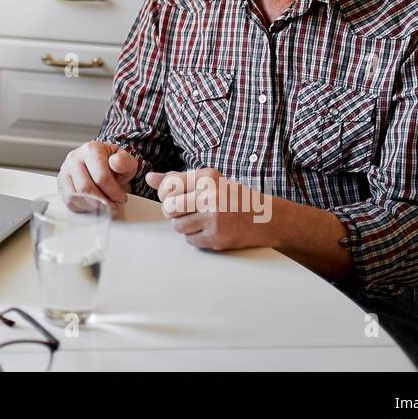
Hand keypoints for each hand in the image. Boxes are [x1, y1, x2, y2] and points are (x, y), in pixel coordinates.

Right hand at [58, 140, 138, 212]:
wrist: (102, 164)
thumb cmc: (112, 163)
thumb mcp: (125, 160)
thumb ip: (124, 162)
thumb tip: (116, 163)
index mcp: (91, 149)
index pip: (101, 177)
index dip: (113, 192)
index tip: (121, 198)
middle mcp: (74, 158)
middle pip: (86, 188)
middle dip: (103, 202)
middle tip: (114, 205)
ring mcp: (65, 171)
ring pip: (76, 196)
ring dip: (93, 206)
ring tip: (105, 206)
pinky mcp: (61, 183)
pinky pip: (69, 201)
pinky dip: (83, 207)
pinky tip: (94, 205)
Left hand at [145, 168, 271, 250]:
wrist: (267, 218)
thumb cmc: (234, 198)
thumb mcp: (210, 181)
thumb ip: (179, 179)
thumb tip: (150, 178)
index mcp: (207, 177)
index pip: (168, 186)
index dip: (166, 195)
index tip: (174, 197)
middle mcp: (209, 195)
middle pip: (168, 208)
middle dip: (173, 212)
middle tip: (185, 212)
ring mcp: (213, 217)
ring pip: (177, 226)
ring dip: (184, 226)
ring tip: (199, 220)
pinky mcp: (216, 237)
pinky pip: (190, 240)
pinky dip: (195, 237)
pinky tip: (208, 230)